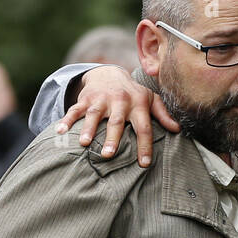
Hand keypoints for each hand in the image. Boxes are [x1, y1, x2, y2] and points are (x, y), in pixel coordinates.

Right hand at [55, 66, 178, 166]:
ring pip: (94, 115)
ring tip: (83, 144)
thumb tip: (178, 129)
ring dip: (89, 129)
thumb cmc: (133, 93)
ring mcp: (101, 100)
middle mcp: (120, 101)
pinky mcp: (85, 99)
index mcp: (137, 104)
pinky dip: (66, 120)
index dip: (144, 145)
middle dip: (113, 138)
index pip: (144, 127)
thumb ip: (163, 114)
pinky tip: (58, 131)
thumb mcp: (150, 100)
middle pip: (117, 122)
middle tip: (109, 155)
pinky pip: (75, 110)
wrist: (109, 73)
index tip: (144, 164)